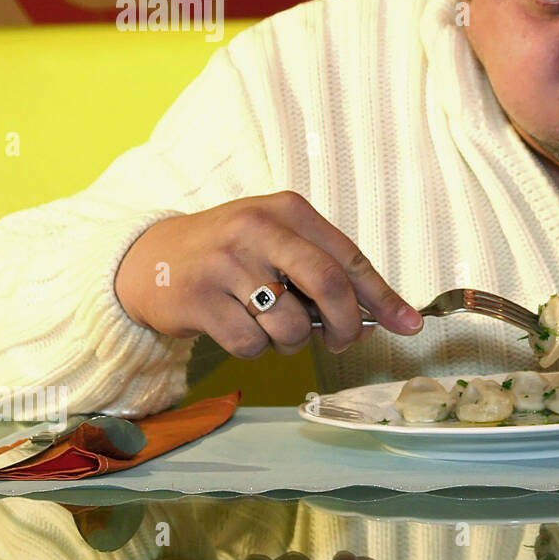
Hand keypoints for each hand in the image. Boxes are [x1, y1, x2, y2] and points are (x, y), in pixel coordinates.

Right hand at [114, 190, 422, 358]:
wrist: (149, 259)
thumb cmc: (232, 254)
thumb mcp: (279, 244)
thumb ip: (325, 273)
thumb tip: (382, 318)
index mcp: (288, 211)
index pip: (348, 258)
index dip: (382, 297)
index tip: (409, 326)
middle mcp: (258, 229)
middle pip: (328, 285)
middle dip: (346, 325)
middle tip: (342, 342)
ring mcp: (226, 262)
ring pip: (291, 325)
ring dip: (291, 341)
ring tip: (270, 325)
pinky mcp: (199, 298)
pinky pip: (251, 344)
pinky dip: (255, 348)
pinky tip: (238, 328)